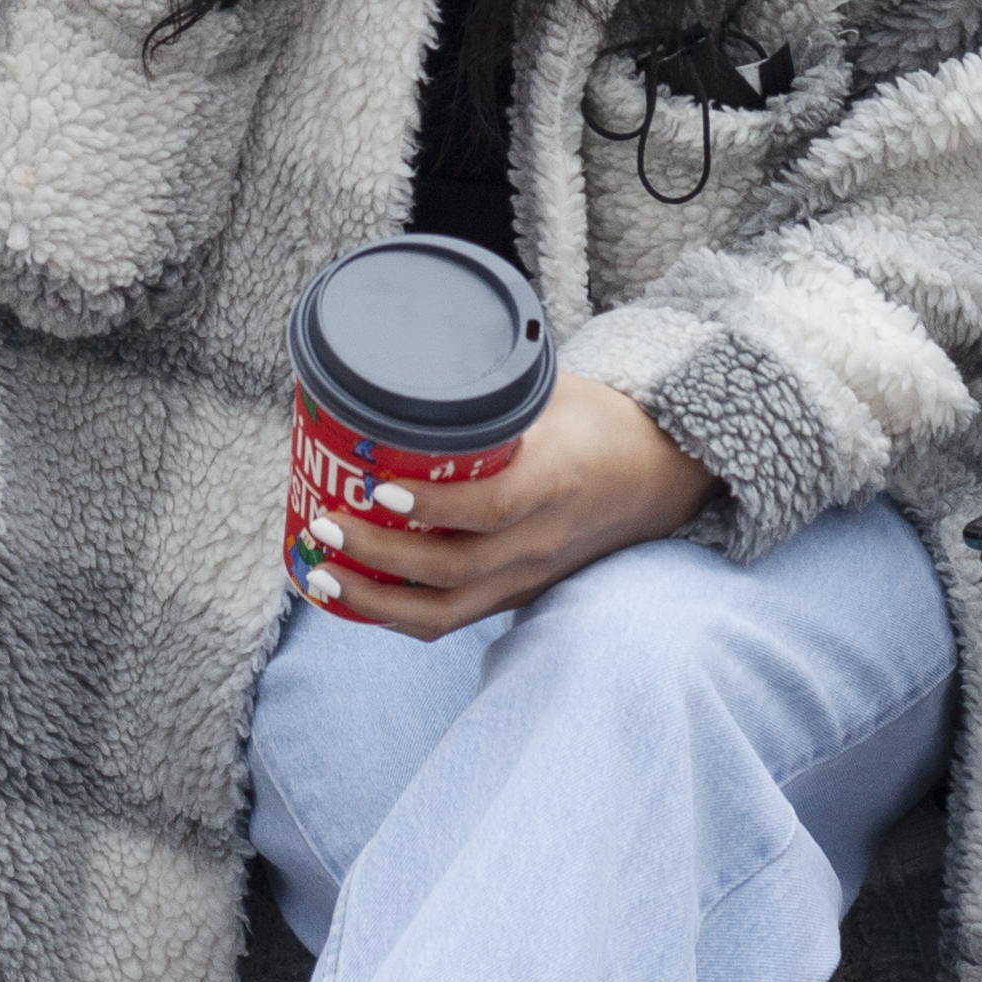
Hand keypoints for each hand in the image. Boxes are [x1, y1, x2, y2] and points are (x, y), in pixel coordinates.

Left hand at [292, 371, 713, 637]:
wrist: (661, 476)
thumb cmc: (599, 421)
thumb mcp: (551, 391)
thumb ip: (488, 390)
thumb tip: (409, 362)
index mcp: (555, 482)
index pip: (491, 508)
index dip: (431, 508)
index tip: (376, 489)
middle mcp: (542, 540)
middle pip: (454, 570)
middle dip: (378, 558)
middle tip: (323, 526)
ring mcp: (531, 575)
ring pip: (449, 612)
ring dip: (376, 603)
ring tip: (320, 576)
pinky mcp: (521, 593)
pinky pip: (456, 618)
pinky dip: (401, 615)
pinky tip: (356, 598)